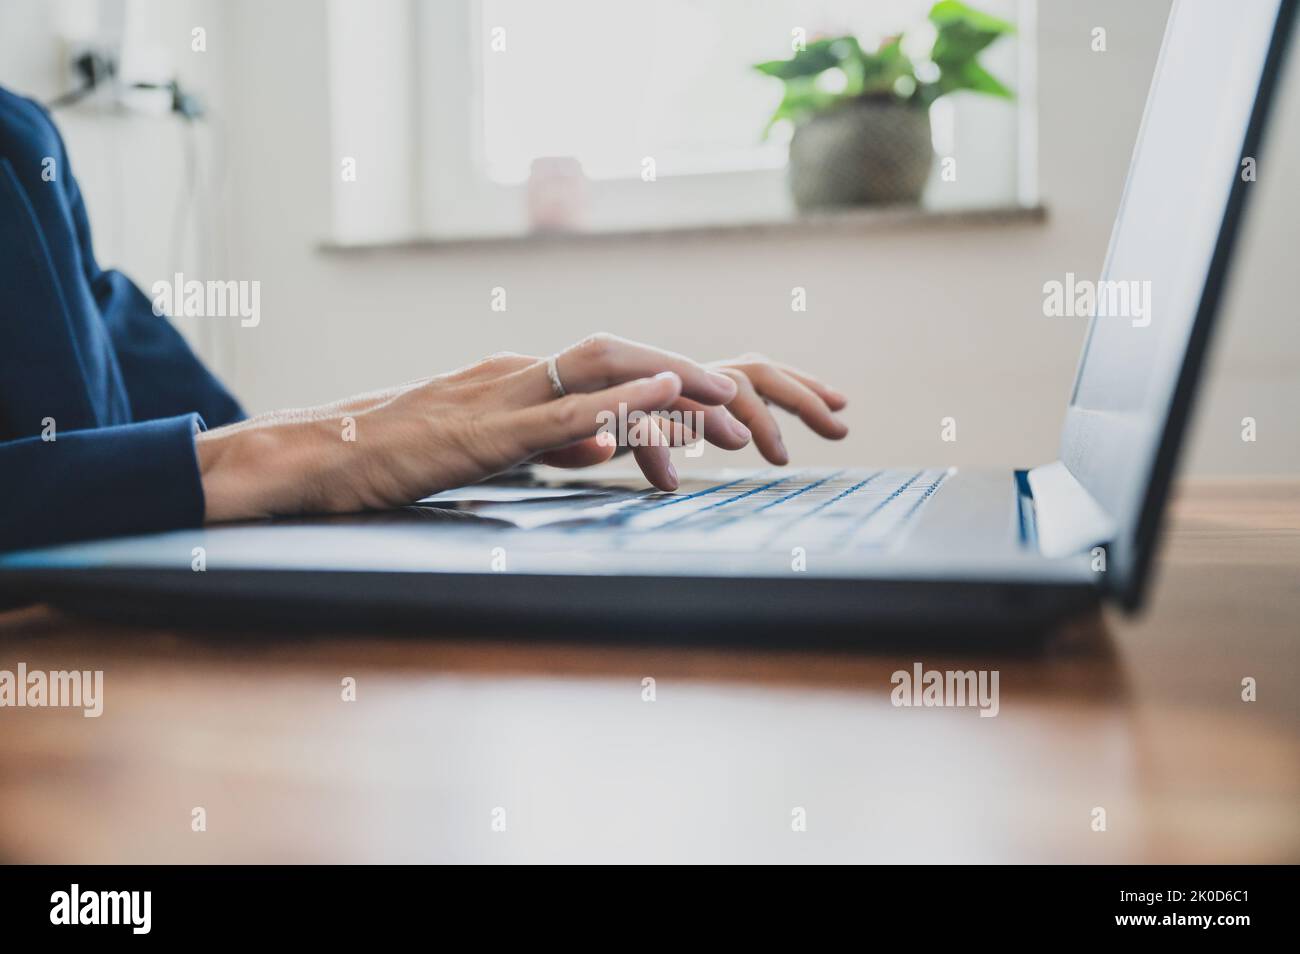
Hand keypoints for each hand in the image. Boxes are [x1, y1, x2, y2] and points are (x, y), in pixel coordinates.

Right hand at [194, 334, 846, 522]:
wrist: (319, 457)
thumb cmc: (395, 459)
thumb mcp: (489, 451)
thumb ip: (549, 442)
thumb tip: (606, 445)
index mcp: (523, 379)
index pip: (618, 369)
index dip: (683, 384)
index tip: (745, 412)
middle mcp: (521, 371)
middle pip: (626, 354)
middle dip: (700, 375)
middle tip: (766, 405)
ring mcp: (501, 395)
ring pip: (603, 370)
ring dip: (675, 381)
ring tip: (739, 398)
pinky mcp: (480, 431)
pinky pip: (558, 409)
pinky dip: (616, 402)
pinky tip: (666, 398)